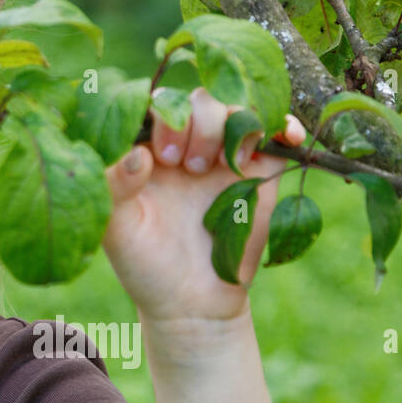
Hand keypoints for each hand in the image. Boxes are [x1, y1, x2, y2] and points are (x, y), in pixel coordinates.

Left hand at [102, 87, 306, 323]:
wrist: (193, 302)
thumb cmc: (146, 264)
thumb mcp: (117, 230)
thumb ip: (115, 187)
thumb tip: (137, 152)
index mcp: (146, 150)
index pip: (155, 106)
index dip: (162, 116)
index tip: (162, 155)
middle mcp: (185, 145)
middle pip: (198, 100)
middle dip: (197, 123)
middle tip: (188, 166)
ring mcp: (224, 156)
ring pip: (236, 109)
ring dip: (233, 124)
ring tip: (224, 166)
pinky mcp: (260, 171)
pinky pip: (278, 133)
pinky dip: (284, 124)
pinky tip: (286, 136)